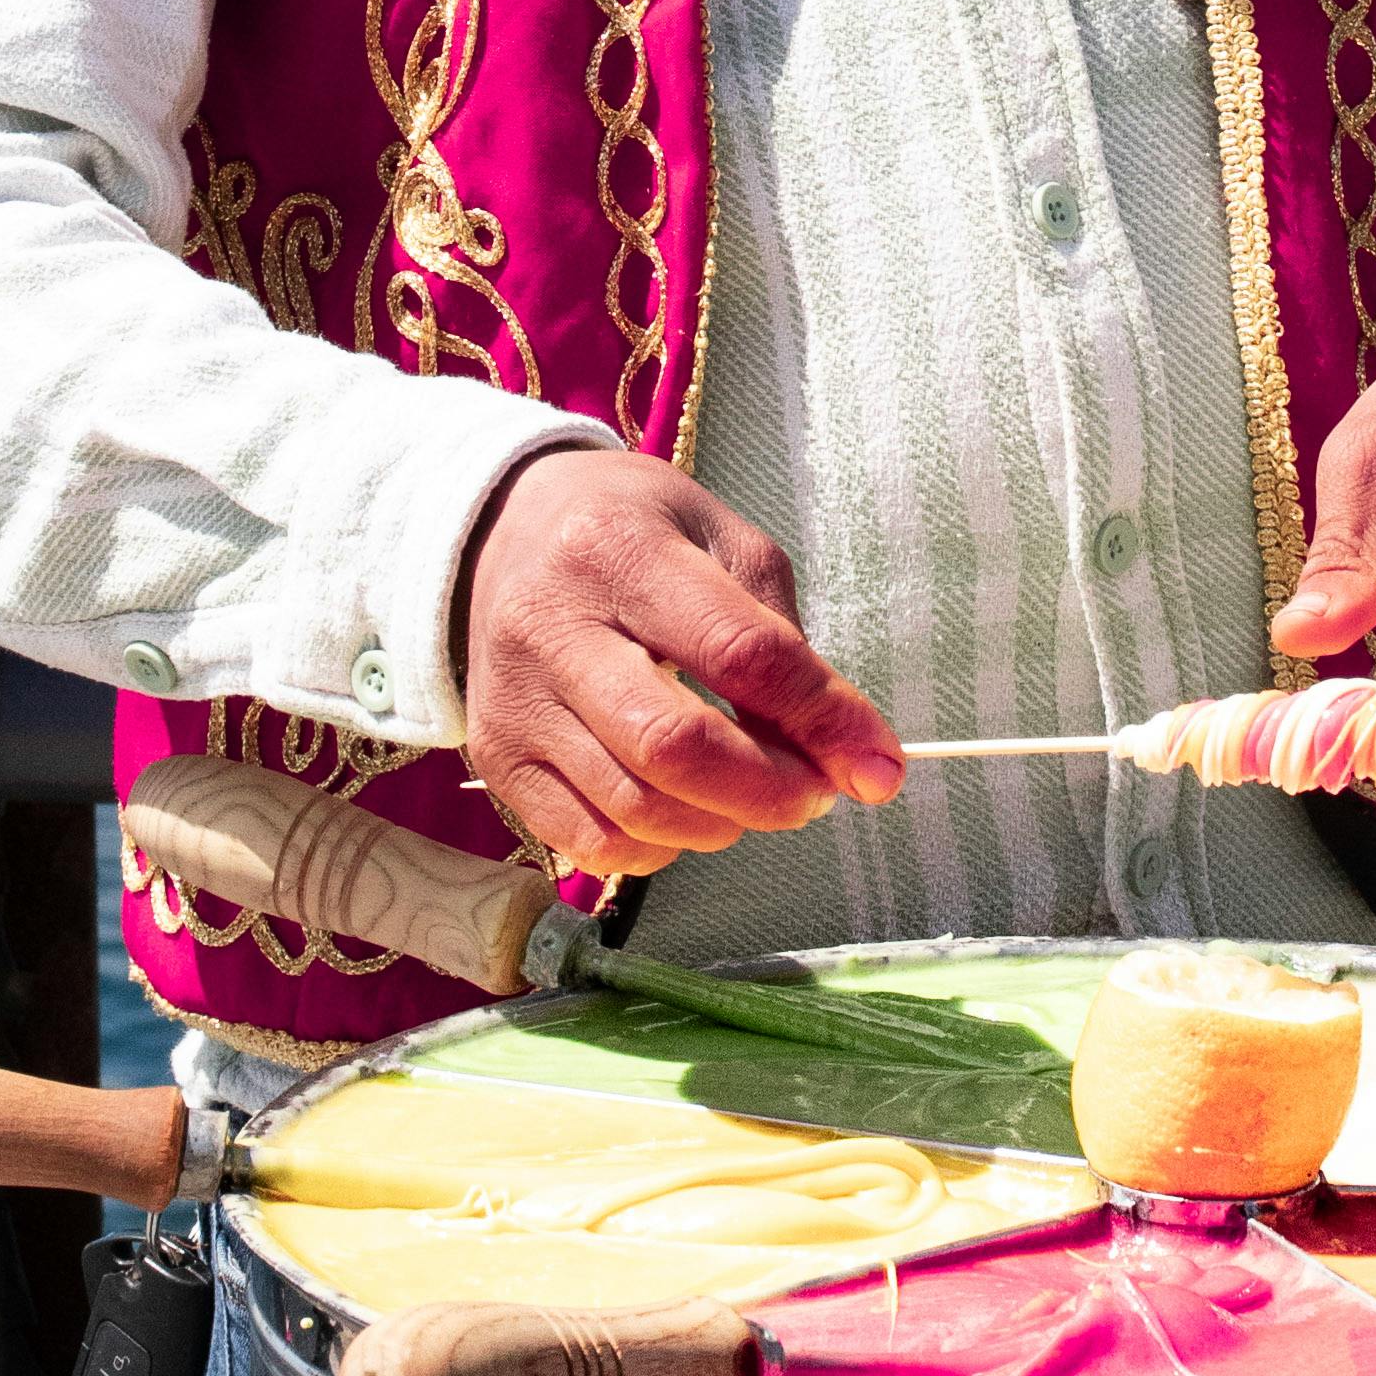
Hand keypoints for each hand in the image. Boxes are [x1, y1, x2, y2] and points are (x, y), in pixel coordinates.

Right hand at [459, 445, 904, 880]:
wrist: (505, 530)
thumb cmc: (633, 532)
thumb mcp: (719, 538)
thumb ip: (780, 638)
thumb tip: (845, 751)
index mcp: (621, 551)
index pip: (739, 651)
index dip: (822, 717)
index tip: (879, 764)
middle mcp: (552, 627)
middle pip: (674, 745)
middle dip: (771, 789)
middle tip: (818, 791)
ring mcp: (515, 700)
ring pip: (634, 806)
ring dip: (724, 823)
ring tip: (755, 793)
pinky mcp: (496, 757)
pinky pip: (589, 841)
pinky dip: (662, 845)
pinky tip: (688, 811)